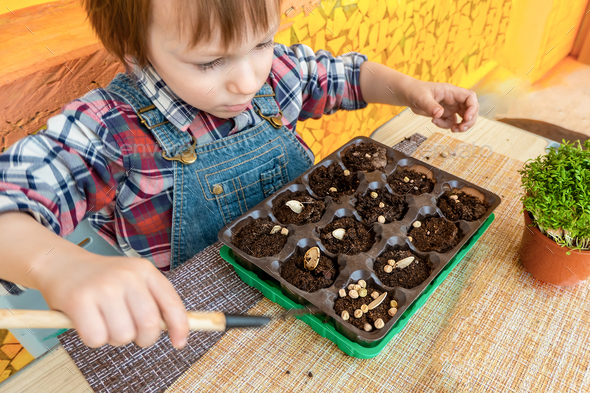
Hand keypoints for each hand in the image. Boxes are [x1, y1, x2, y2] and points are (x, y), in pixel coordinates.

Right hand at [36, 253, 188, 348]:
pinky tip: (88, 323)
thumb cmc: (102, 279)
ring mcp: (103, 287)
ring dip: (115, 339)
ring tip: (106, 323)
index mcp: (145, 270)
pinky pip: (97, 338)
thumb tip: (176, 332)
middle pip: (149, 324)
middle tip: (131, 333)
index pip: (171, 303)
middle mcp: (127, 276)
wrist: (61, 264)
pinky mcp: (79, 300)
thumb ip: (153, 300)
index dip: (179, 327)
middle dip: (143, 339)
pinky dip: (94, 339)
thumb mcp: (133, 279)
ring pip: (123, 335)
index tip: (179, 342)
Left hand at [405, 81, 478, 132]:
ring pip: (463, 118)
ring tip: (453, 130)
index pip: (470, 97)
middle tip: (461, 128)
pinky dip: (445, 126)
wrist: (409, 95)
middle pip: (471, 109)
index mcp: (451, 91)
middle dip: (469, 120)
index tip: (467, 118)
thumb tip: (439, 114)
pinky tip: (434, 122)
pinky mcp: (445, 115)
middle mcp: (454, 99)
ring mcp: (450, 107)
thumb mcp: (422, 98)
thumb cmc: (416, 92)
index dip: (472, 107)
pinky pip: (451, 123)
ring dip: (461, 126)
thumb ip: (430, 106)